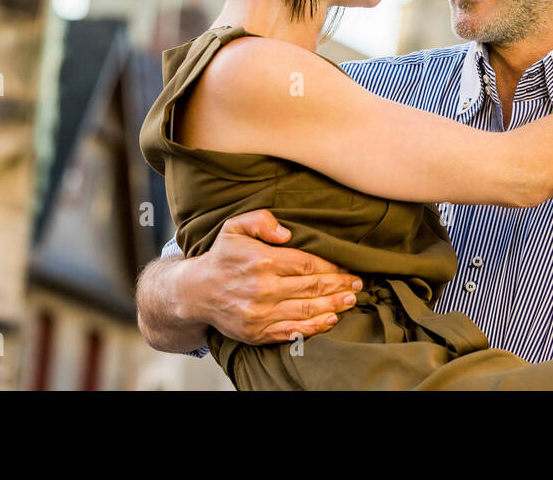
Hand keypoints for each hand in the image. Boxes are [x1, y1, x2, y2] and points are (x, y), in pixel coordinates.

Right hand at [177, 209, 362, 344]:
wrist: (195, 292)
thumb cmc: (222, 257)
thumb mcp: (235, 227)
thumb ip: (262, 221)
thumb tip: (288, 233)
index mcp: (262, 261)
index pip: (307, 264)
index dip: (332, 267)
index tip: (347, 267)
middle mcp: (263, 289)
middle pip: (312, 287)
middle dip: (339, 285)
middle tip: (357, 284)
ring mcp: (260, 313)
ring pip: (306, 310)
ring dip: (334, 305)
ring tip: (351, 300)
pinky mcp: (257, 332)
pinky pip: (292, 331)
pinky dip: (314, 327)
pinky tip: (330, 320)